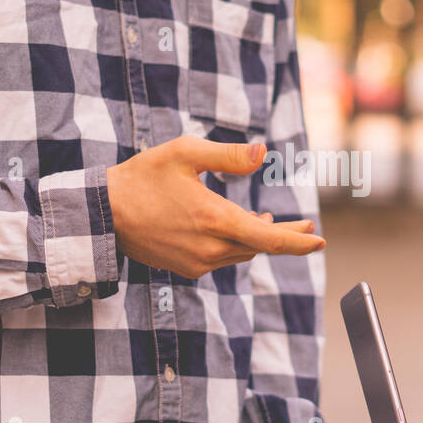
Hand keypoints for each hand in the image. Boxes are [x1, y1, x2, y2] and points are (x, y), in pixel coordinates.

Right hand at [105, 136, 324, 278]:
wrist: (103, 214)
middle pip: (260, 248)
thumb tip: (264, 153)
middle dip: (285, 237)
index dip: (298, 242)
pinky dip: (235, 245)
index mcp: (215, 220)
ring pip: (241, 254)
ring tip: (266, 222)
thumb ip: (228, 155)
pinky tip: (235, 230)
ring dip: (258, 239)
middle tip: (308, 228)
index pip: (269, 240)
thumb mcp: (184, 153)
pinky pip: (222, 259)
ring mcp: (197, 263)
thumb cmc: (143, 177)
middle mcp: (210, 248)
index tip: (319, 240)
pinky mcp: (185, 269)